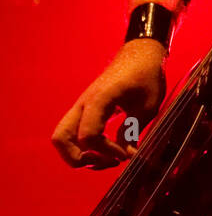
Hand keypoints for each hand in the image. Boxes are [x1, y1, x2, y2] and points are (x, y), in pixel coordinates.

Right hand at [51, 40, 166, 169]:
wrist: (140, 53)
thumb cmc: (146, 75)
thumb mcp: (147, 107)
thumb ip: (133, 132)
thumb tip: (127, 155)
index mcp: (100, 99)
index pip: (88, 136)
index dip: (106, 152)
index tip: (125, 154)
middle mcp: (84, 103)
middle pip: (60, 138)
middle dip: (78, 158)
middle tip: (105, 161)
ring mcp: (82, 106)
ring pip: (63, 136)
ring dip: (79, 153)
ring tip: (107, 158)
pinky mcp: (86, 109)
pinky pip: (74, 131)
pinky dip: (84, 146)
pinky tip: (108, 149)